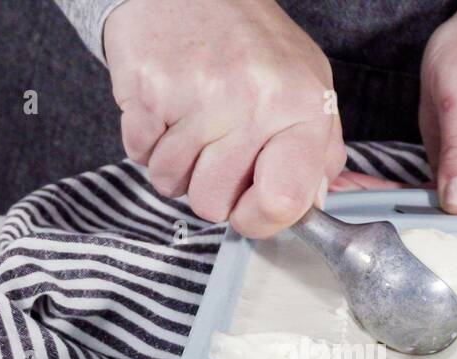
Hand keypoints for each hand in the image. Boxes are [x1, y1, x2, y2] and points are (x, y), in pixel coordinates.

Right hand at [103, 0, 345, 237]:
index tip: (251, 209)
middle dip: (208, 187)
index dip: (261, 220)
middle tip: (214, 147)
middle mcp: (254, 102)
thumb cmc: (248, 41)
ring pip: (171, 183)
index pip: (285, 202)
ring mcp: (199, 95)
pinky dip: (146, 141)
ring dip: (174, 164)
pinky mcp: (150, 89)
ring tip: (189, 123)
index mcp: (302, 107)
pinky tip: (164, 109)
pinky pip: (139, 155)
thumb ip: (317, 151)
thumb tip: (310, 206)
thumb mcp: (306, 86)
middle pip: (214, 203)